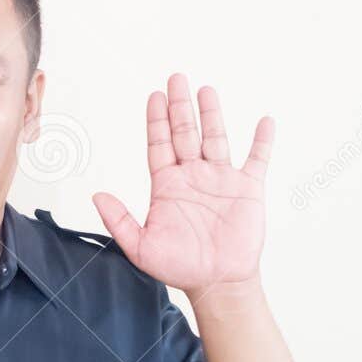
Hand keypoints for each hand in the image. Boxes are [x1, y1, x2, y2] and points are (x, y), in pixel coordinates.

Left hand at [92, 72, 273, 291]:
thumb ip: (119, 220)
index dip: (156, 120)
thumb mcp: (140, 246)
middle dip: (179, 106)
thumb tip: (97, 195)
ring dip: (212, 114)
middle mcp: (193, 176)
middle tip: (176, 77)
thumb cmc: (178, 268)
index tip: (153, 96)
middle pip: (185, 132)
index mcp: (167, 185)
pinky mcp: (247, 189)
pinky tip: (265, 121)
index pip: (159, 144)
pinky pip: (257, 159)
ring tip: (206, 90)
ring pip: (216, 138)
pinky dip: (262, 141)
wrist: (216, 283)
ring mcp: (221, 179)